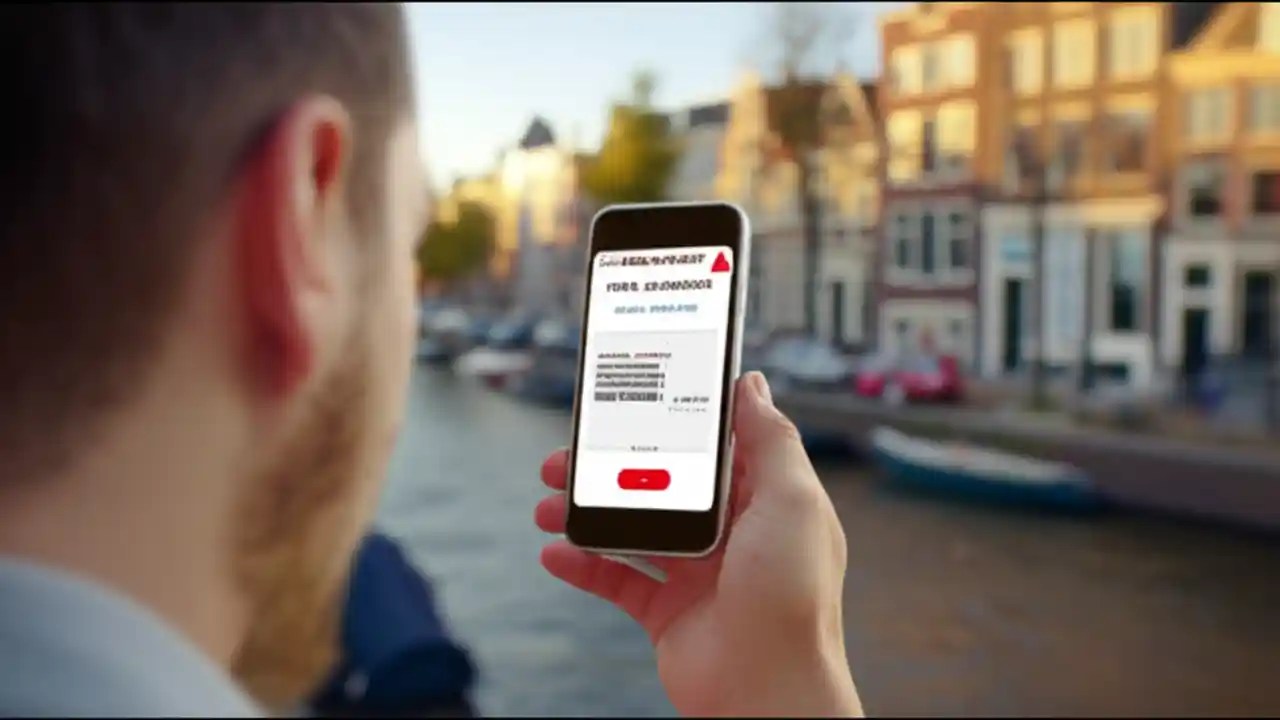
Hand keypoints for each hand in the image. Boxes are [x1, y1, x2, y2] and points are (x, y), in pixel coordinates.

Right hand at [534, 372, 861, 716]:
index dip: (677, 424)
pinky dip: (583, 565)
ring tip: (548, 502)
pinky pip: (616, 580)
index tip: (637, 399)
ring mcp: (697, 575)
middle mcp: (732, 535)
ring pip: (632, 529)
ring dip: (588, 512)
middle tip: (571, 453)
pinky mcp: (667, 613)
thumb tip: (752, 385)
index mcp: (765, 502)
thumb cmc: (793, 598)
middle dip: (615, 467)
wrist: (768, 691)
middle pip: (663, 485)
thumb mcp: (793, 501)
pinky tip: (555, 550)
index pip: (718, 449)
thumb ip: (771, 440)